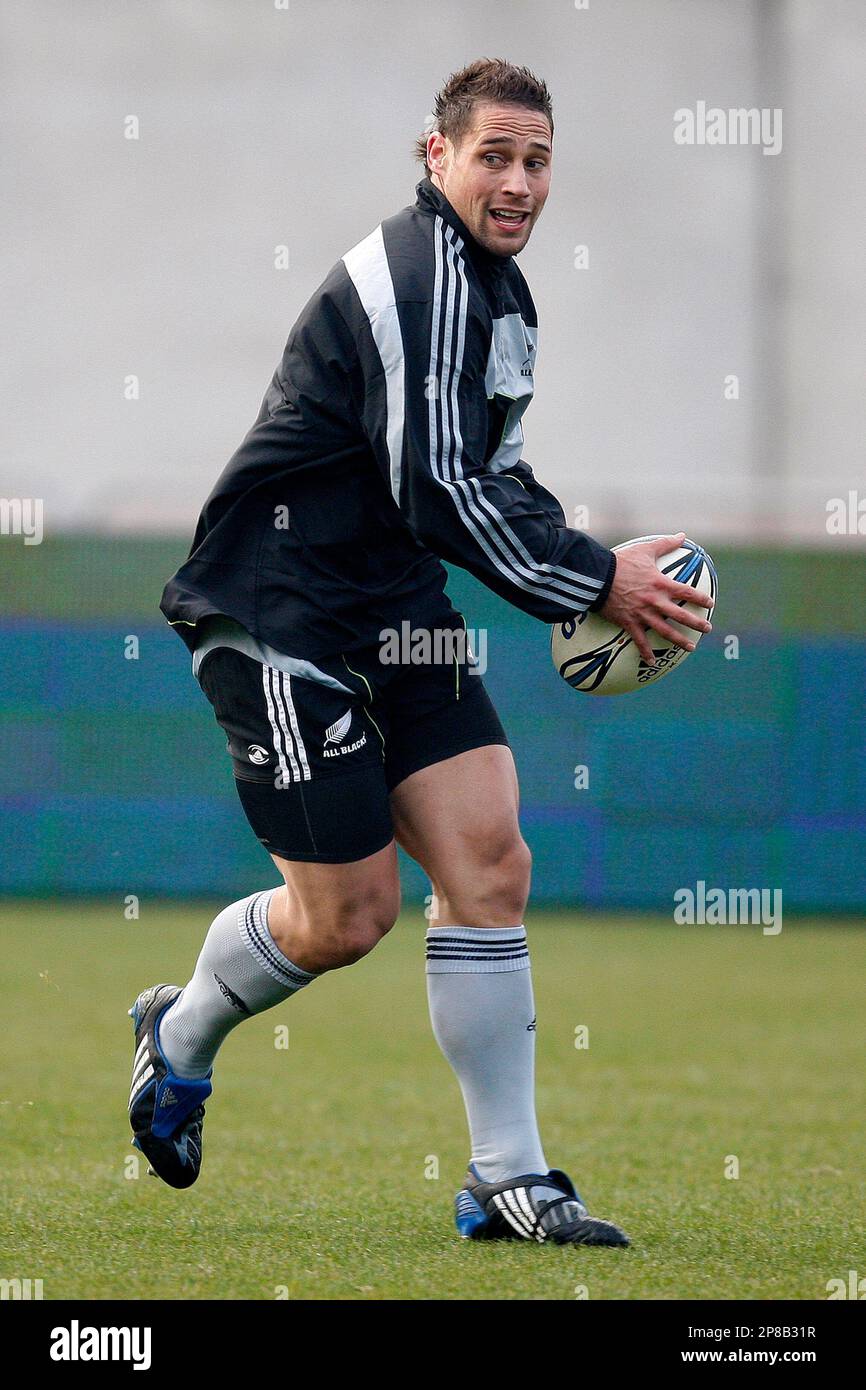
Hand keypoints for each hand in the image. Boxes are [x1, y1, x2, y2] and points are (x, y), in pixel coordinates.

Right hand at [598, 532, 712, 664]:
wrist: (598, 576)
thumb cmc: (621, 561)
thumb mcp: (645, 549)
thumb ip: (665, 543)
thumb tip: (682, 535)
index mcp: (660, 584)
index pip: (686, 592)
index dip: (700, 598)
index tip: (710, 603)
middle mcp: (654, 601)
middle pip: (680, 615)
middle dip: (696, 623)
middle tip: (707, 628)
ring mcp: (642, 614)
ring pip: (665, 631)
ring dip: (679, 641)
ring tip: (691, 647)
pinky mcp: (629, 623)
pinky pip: (640, 641)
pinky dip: (646, 653)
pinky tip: (653, 663)